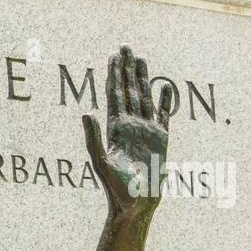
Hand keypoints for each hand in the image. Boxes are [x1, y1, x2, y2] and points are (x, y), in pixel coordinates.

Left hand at [83, 45, 171, 219]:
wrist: (136, 203)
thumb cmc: (116, 188)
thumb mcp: (101, 162)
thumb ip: (93, 138)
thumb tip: (86, 113)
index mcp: (115, 128)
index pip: (115, 95)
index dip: (114, 75)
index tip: (114, 56)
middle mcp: (130, 126)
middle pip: (129, 90)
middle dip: (126, 69)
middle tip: (125, 47)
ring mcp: (146, 131)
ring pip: (145, 98)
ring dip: (143, 78)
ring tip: (141, 59)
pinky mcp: (161, 139)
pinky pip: (163, 115)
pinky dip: (165, 101)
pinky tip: (164, 87)